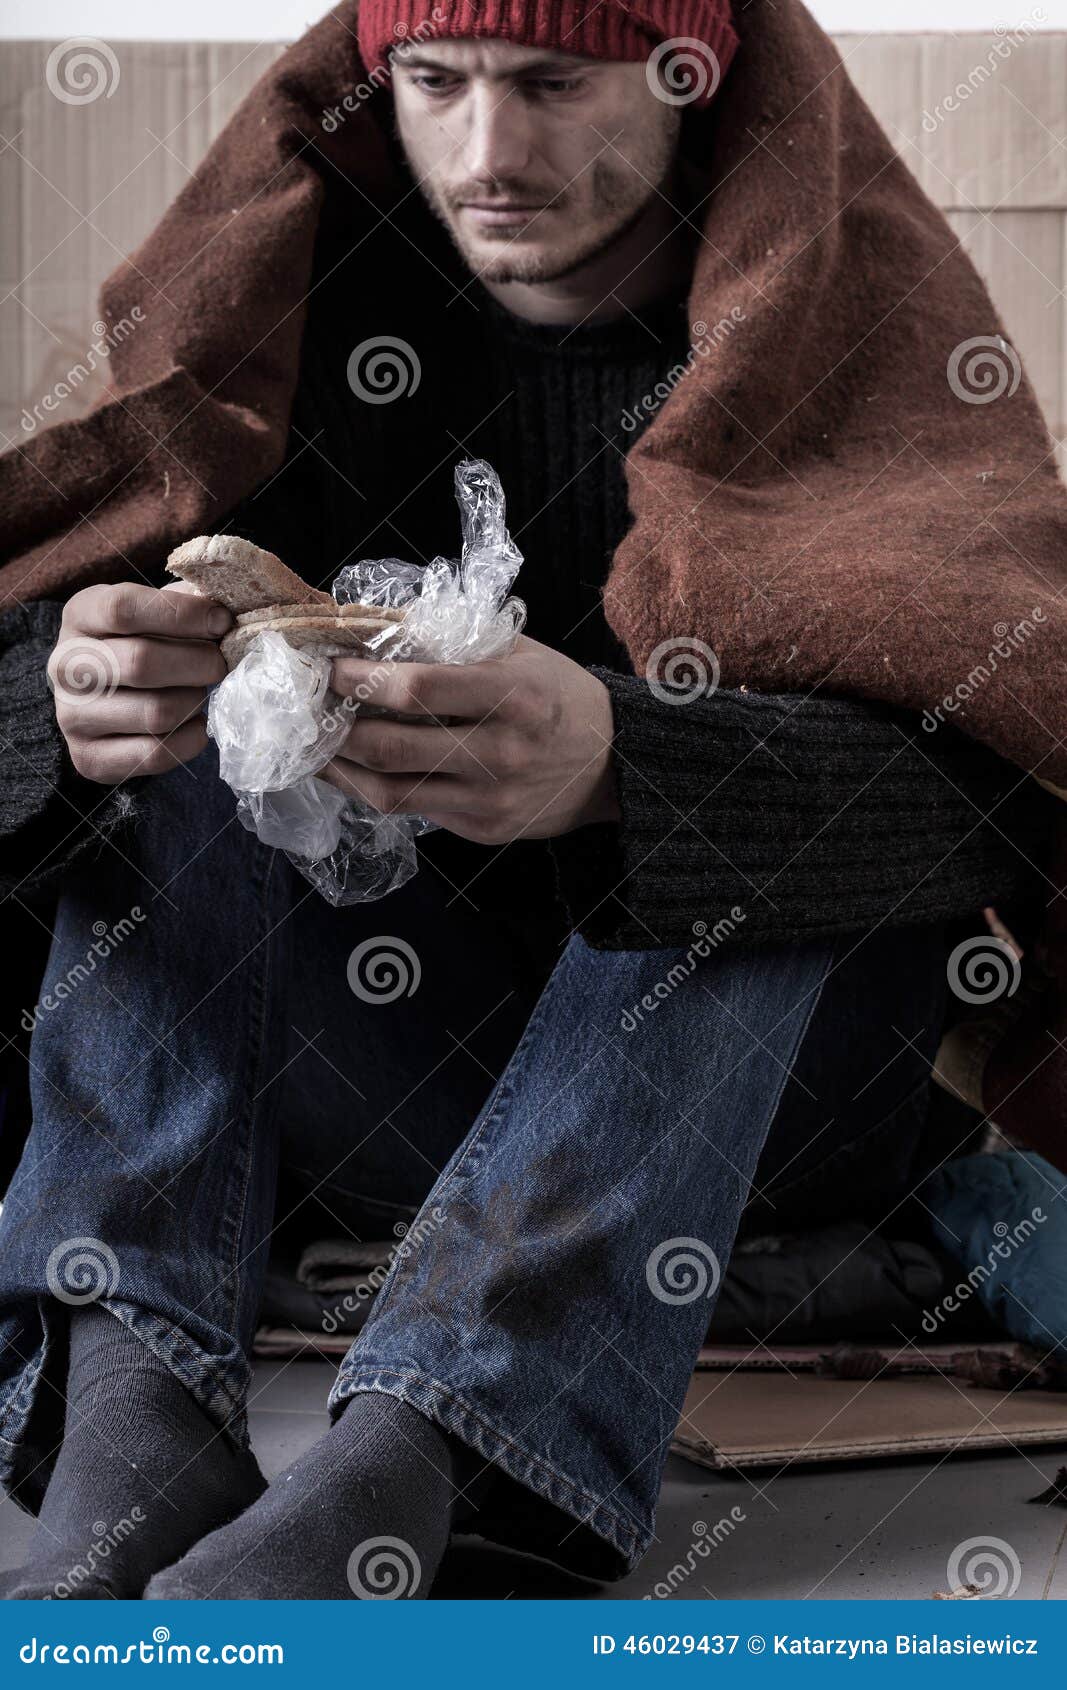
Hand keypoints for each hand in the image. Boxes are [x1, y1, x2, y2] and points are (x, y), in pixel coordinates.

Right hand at [48, 579, 232, 783]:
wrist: (111, 697)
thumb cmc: (147, 641)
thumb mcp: (159, 610)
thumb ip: (188, 604)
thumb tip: (226, 617)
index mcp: (80, 615)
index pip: (123, 609)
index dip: (182, 614)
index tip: (222, 621)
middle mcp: (65, 664)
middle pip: (141, 662)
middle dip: (199, 663)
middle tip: (220, 665)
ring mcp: (71, 715)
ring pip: (155, 713)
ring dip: (194, 703)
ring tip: (199, 694)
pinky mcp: (89, 758)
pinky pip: (156, 754)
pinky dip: (190, 740)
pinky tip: (193, 724)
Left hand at [320, 634, 619, 844]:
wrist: (613, 764)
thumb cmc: (558, 696)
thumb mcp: (519, 652)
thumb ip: (455, 641)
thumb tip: (376, 628)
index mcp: (514, 696)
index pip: (418, 690)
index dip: (362, 679)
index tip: (330, 668)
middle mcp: (502, 752)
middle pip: (393, 747)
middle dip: (337, 728)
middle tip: (309, 710)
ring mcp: (491, 798)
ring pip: (391, 792)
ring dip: (343, 769)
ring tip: (317, 747)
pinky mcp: (483, 829)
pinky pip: (414, 811)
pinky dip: (375, 790)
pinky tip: (356, 770)